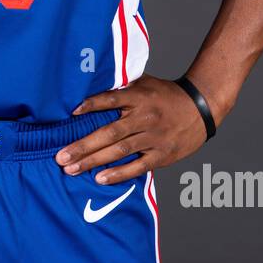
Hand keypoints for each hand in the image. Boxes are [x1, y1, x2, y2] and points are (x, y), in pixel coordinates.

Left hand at [55, 75, 211, 184]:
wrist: (202, 108)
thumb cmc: (166, 95)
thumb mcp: (145, 83)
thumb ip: (121, 87)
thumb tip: (89, 87)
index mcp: (140, 97)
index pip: (112, 99)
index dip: (92, 104)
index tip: (71, 112)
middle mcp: (145, 117)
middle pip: (110, 132)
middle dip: (83, 145)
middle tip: (60, 156)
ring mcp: (154, 137)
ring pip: (120, 151)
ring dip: (93, 161)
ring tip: (71, 169)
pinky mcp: (162, 154)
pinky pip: (138, 166)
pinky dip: (119, 173)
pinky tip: (99, 179)